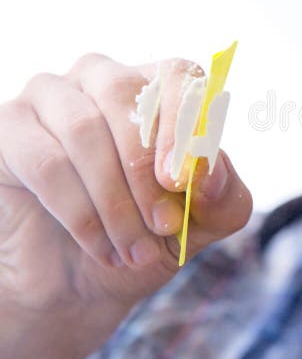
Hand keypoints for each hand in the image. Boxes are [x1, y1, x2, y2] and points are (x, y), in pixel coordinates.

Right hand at [0, 53, 252, 358]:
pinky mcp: (10, 128)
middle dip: (146, 169)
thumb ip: (223, 194)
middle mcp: (105, 79)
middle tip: (164, 225)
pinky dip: (79, 212)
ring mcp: (52, 97)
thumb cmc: (149, 235)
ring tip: (135, 250)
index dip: (183, 122)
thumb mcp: (204, 223)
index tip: (182, 180)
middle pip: (125, 94)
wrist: (84, 283)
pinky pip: (46, 162)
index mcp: (160, 89)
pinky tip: (101, 246)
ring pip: (84, 130)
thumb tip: (209, 171)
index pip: (177, 74)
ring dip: (115, 201)